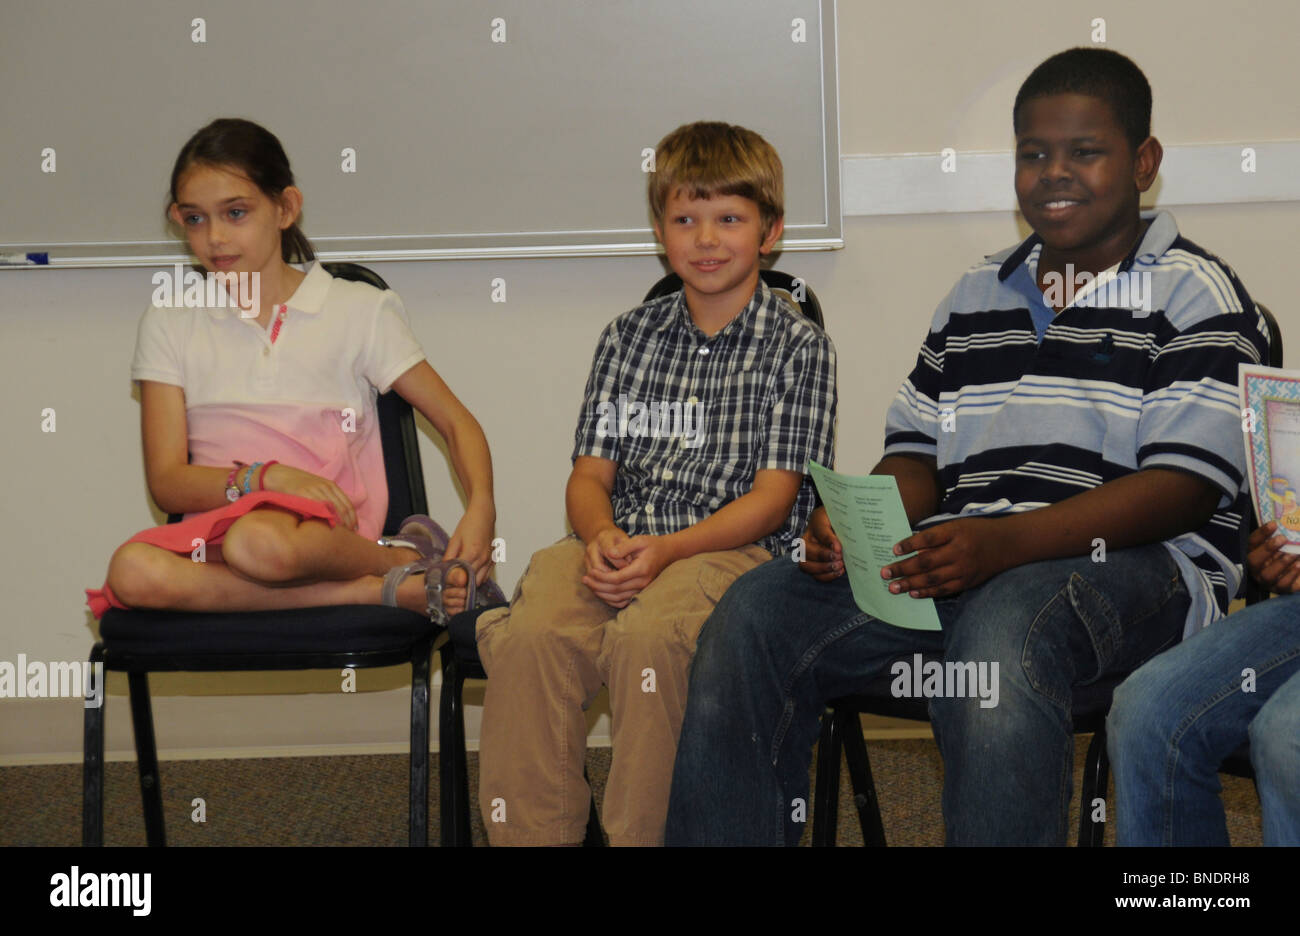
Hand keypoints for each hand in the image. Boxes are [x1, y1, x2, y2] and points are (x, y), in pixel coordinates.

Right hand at [261, 463, 357, 530]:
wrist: (279, 475)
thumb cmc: (298, 484)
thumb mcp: (317, 488)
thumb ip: (326, 499)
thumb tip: (337, 517)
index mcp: (331, 485)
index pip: (348, 504)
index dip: (352, 518)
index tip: (354, 529)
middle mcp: (325, 487)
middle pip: (342, 508)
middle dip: (347, 523)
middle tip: (349, 535)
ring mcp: (315, 490)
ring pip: (332, 509)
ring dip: (338, 523)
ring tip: (340, 535)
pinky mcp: (303, 493)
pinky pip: (317, 507)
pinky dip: (324, 518)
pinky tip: (326, 526)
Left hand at [442, 502, 496, 613]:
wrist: (484, 515)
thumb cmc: (470, 524)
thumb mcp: (454, 539)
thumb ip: (449, 556)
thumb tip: (443, 569)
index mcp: (472, 552)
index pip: (460, 575)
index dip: (452, 581)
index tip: (446, 584)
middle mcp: (483, 558)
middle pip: (470, 581)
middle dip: (461, 585)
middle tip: (451, 585)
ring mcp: (489, 560)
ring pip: (479, 581)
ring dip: (470, 583)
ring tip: (460, 582)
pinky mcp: (493, 560)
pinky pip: (486, 576)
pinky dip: (478, 579)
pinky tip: (470, 576)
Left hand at [583, 533, 677, 607]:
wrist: (668, 553)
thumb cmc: (652, 544)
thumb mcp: (639, 540)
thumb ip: (624, 547)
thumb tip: (609, 553)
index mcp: (641, 570)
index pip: (617, 578)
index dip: (601, 577)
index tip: (591, 572)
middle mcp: (643, 583)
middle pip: (615, 590)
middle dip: (598, 586)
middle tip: (584, 580)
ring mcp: (643, 589)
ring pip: (618, 599)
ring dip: (602, 594)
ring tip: (589, 585)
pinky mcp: (641, 592)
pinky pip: (623, 601)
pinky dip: (610, 600)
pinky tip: (600, 592)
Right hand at [798, 506, 843, 580]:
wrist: (836, 526)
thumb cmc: (839, 523)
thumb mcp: (841, 520)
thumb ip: (840, 530)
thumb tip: (837, 547)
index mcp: (815, 524)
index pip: (820, 531)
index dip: (829, 541)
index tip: (839, 548)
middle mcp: (807, 540)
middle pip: (806, 550)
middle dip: (823, 556)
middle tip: (839, 558)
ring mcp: (807, 554)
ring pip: (806, 565)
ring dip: (823, 568)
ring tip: (839, 566)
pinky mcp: (814, 565)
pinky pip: (815, 574)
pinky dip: (827, 575)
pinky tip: (839, 571)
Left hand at [880, 517, 1009, 599]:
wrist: (1007, 543)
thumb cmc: (976, 531)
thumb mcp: (957, 525)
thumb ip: (936, 536)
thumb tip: (910, 547)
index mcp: (955, 532)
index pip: (928, 538)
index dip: (910, 544)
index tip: (893, 550)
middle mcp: (959, 551)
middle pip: (926, 561)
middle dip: (903, 569)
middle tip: (884, 573)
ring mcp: (964, 569)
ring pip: (932, 579)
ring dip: (910, 584)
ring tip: (893, 587)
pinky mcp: (968, 582)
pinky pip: (944, 589)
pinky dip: (927, 592)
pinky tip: (913, 593)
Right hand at [1246, 521, 1299, 594]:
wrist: (1296, 570)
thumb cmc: (1286, 554)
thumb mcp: (1281, 544)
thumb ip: (1279, 537)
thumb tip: (1283, 523)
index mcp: (1254, 554)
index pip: (1252, 543)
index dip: (1261, 534)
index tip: (1274, 524)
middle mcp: (1256, 569)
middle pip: (1254, 560)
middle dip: (1268, 549)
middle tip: (1283, 538)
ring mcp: (1267, 581)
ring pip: (1267, 574)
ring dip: (1281, 563)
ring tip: (1294, 553)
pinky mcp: (1280, 589)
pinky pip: (1283, 584)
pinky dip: (1291, 574)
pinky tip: (1299, 565)